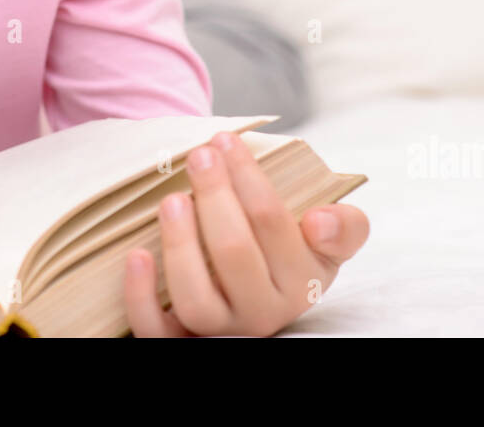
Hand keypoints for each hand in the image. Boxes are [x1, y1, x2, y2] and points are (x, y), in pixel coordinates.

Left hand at [124, 130, 369, 336]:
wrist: (259, 298)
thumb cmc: (288, 254)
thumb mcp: (329, 242)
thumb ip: (345, 228)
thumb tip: (319, 221)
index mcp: (301, 281)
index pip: (273, 223)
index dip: (248, 178)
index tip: (226, 142)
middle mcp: (263, 312)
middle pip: (235, 253)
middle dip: (214, 196)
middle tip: (199, 156)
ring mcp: (221, 332)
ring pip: (196, 298)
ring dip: (180, 244)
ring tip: (172, 200)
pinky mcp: (180, 342)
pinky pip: (157, 331)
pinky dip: (141, 296)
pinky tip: (137, 254)